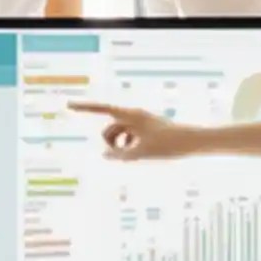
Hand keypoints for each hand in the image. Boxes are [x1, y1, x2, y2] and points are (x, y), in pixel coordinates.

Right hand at [67, 101, 201, 159]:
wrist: (192, 141)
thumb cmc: (167, 145)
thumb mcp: (141, 153)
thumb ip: (120, 155)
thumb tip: (105, 154)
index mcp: (132, 115)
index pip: (102, 109)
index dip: (85, 108)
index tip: (68, 104)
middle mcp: (134, 116)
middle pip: (110, 128)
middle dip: (110, 142)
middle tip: (124, 155)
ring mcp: (140, 123)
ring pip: (119, 135)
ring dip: (120, 147)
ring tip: (135, 156)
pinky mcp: (145, 131)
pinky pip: (128, 139)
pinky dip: (129, 148)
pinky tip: (139, 156)